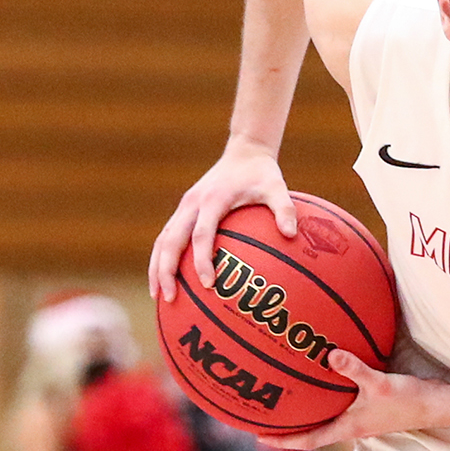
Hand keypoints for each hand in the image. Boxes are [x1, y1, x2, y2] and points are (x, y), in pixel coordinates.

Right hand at [149, 138, 297, 301]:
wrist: (244, 153)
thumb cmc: (263, 174)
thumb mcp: (277, 188)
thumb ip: (285, 209)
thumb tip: (292, 234)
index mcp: (213, 200)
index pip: (202, 234)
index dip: (203, 260)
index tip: (208, 284)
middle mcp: (193, 204)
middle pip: (171, 241)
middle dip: (166, 270)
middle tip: (168, 298)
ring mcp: (185, 207)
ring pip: (162, 240)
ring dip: (157, 267)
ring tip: (157, 296)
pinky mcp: (184, 210)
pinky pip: (167, 237)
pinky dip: (162, 258)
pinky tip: (165, 279)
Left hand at [260, 350, 442, 450]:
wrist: (436, 405)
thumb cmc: (408, 401)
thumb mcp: (379, 384)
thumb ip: (354, 369)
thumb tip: (329, 354)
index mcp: (348, 428)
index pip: (308, 441)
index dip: (282, 441)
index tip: (258, 438)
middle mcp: (351, 425)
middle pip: (313, 431)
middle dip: (288, 427)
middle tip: (264, 416)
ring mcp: (362, 417)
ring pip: (326, 417)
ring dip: (308, 412)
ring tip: (288, 398)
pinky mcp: (371, 406)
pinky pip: (341, 402)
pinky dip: (329, 394)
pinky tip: (325, 376)